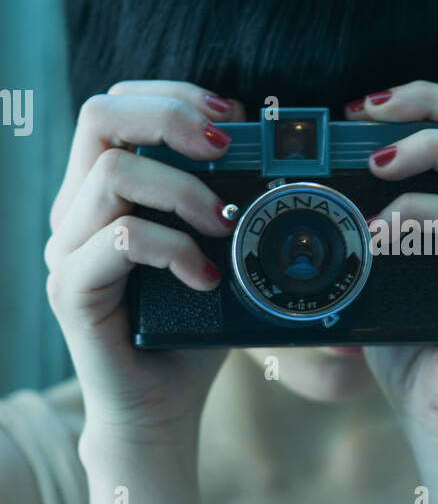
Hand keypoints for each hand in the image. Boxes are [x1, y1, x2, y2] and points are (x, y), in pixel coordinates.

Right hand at [44, 81, 246, 444]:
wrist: (161, 408)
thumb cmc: (194, 326)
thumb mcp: (222, 251)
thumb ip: (237, 201)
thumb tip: (304, 159)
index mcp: (104, 189)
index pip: (119, 104)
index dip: (174, 95)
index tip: (232, 115)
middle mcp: (76, 210)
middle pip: (100, 115)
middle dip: (172, 116)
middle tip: (227, 145)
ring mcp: (68, 249)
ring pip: (114, 174)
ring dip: (184, 190)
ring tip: (228, 224)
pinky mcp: (73, 290)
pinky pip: (120, 240)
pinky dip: (174, 248)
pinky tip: (207, 277)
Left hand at [345, 81, 437, 441]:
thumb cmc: (413, 352)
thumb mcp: (378, 275)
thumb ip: (362, 230)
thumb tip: (303, 189)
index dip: (418, 99)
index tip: (357, 111)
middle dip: (427, 101)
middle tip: (366, 115)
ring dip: (428, 149)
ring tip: (375, 168)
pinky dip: (418, 220)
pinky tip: (376, 238)